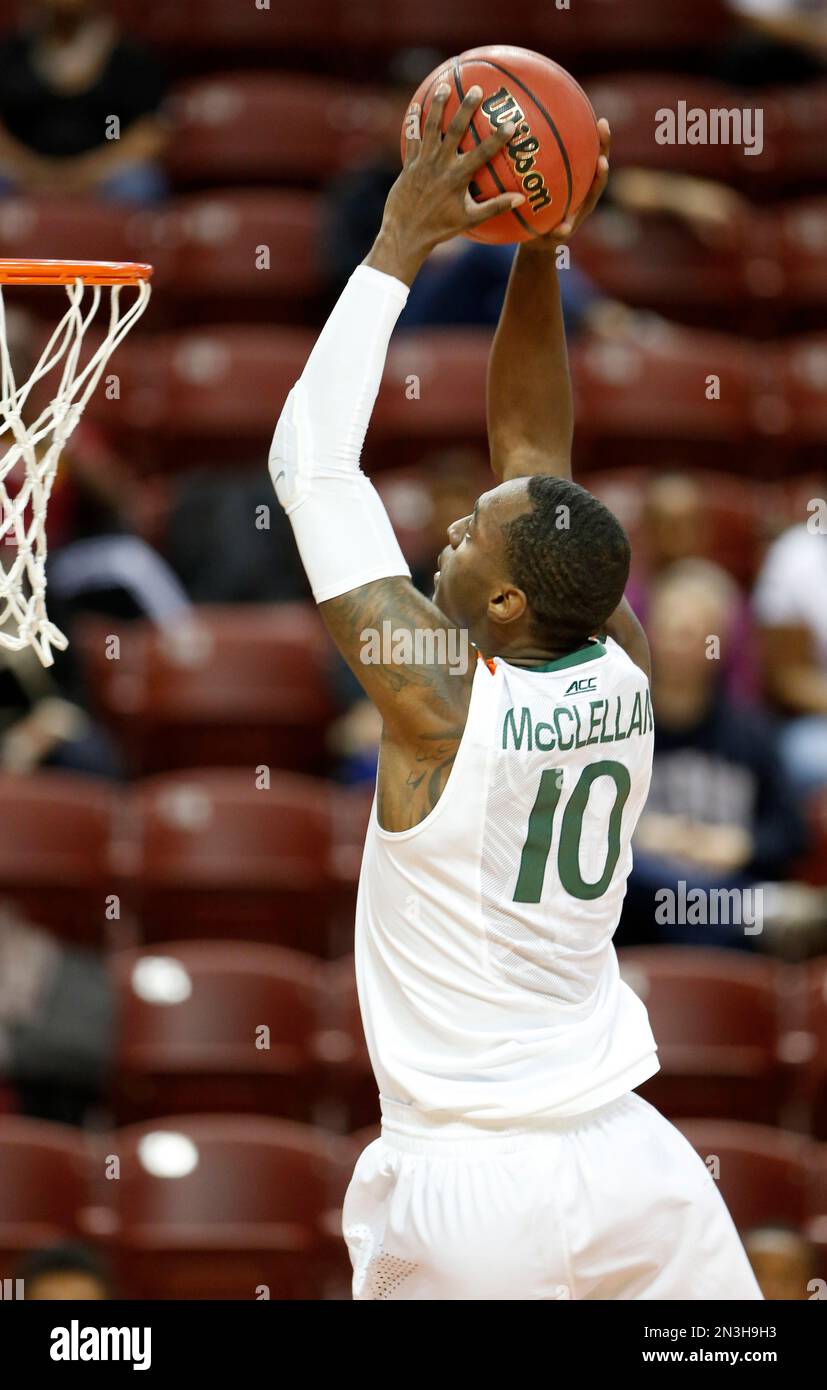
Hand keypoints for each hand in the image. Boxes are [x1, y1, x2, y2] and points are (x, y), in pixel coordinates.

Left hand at [366, 84, 524, 284]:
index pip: (483, 153)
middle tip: (477, 90)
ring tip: (445, 86)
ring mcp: (424, 162)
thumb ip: (495, 207)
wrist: (406, 233)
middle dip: (467, 108)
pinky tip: (417, 104)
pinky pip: (412, 137)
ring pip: (431, 127)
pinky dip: (415, 120)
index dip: (498, 138)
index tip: (511, 123)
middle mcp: (441, 165)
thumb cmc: (440, 228)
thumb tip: (521, 199)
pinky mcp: (410, 163)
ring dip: (438, 105)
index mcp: (458, 177)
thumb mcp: (469, 220)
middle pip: (455, 130)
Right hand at [520, 117, 610, 252]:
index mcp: (584, 204)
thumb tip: (563, 231)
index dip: (600, 175)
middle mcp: (584, 189)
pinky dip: (563, 135)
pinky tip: (553, 115)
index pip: (597, 187)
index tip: (603, 162)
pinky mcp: (562, 174)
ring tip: (585, 109)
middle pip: (597, 163)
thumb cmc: (542, 239)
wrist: (540, 236)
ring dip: (586, 133)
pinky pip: (564, 152)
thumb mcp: (548, 240)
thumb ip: (556, 235)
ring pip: (584, 154)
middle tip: (602, 123)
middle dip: (602, 144)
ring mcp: (575, 179)